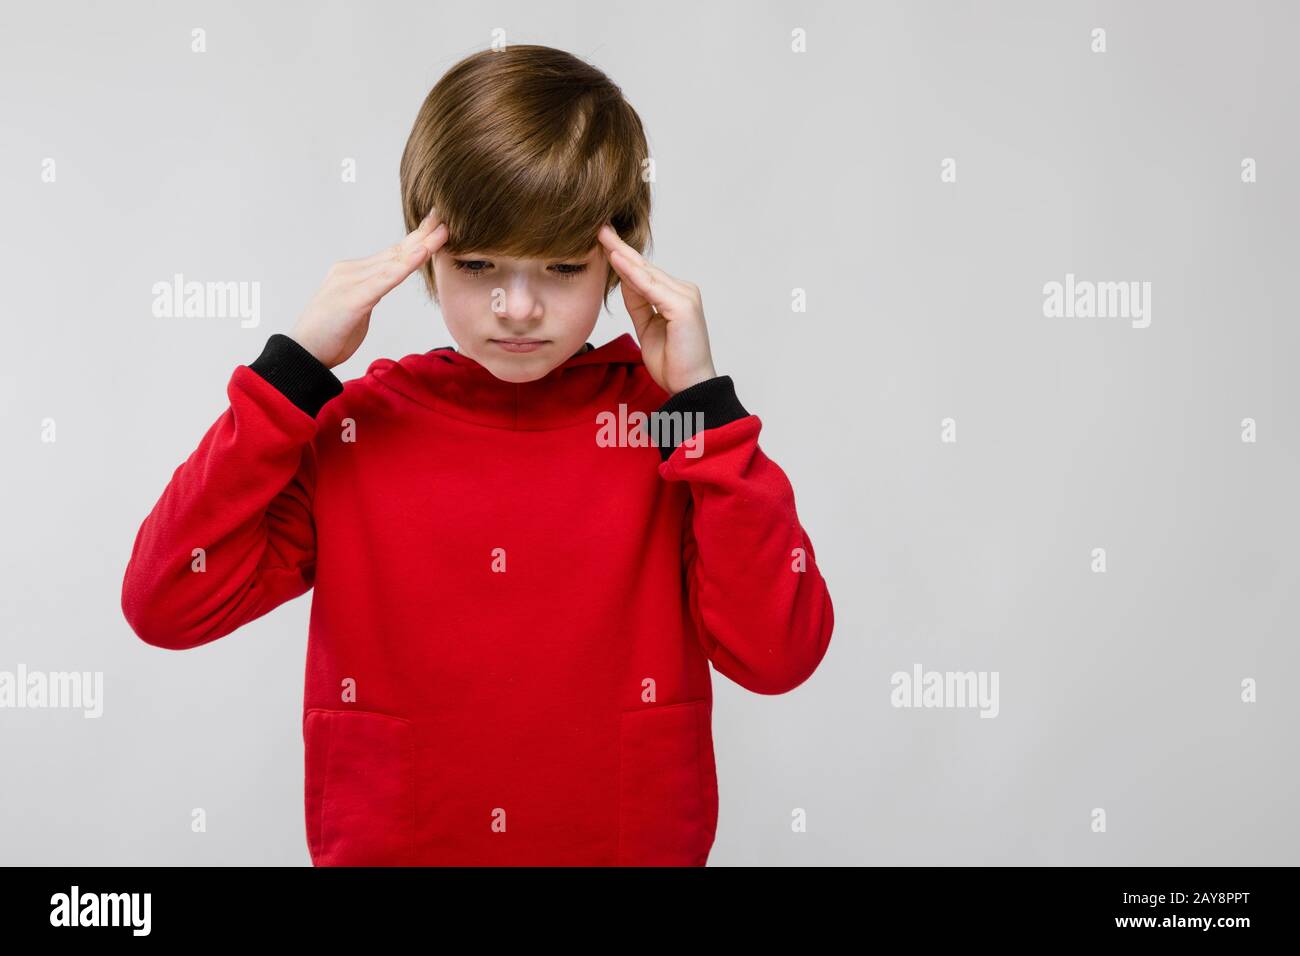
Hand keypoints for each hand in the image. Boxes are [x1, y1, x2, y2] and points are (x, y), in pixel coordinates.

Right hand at [289, 209, 447, 368]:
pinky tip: (421, 253)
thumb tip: (380, 288)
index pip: (391, 254)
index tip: (436, 226)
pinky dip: (405, 266)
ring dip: (421, 245)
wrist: (302, 354)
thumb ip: (369, 295)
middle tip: (445, 216)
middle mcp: (351, 271)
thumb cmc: (328, 336)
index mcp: (353, 274)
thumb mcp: (356, 311)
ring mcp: (351, 283)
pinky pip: (385, 280)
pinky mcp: (354, 299)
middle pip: (395, 251)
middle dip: (422, 234)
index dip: (415, 240)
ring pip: (393, 261)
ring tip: (442, 231)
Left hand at [598, 223, 717, 395]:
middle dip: (621, 248)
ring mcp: (685, 297)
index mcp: (676, 295)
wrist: (688, 386)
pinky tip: (617, 260)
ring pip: (647, 274)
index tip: (604, 240)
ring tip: (604, 237)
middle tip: (600, 228)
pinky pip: (651, 288)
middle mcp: (683, 291)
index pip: (645, 272)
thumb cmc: (673, 362)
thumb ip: (638, 302)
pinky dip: (633, 275)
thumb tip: (624, 279)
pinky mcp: (682, 307)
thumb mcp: (647, 327)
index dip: (623, 257)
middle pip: (645, 267)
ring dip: (623, 255)